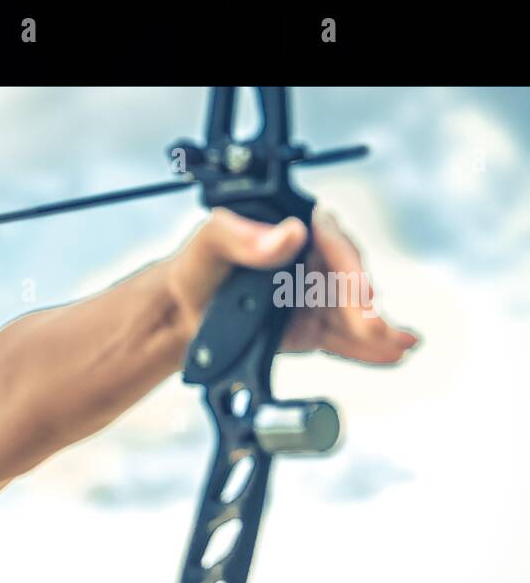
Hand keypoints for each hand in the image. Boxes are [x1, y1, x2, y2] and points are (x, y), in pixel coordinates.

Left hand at [164, 205, 418, 363]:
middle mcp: (313, 259)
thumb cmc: (197, 267)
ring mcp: (315, 295)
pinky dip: (366, 348)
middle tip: (372, 326)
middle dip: (363, 306)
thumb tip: (289, 234)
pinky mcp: (313, 326)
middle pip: (347, 280)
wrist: (184, 311)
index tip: (359, 289)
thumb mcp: (210, 242)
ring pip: (352, 312)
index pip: (332, 241)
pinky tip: (393, 353)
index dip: (349, 266)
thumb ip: (243, 235)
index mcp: (295, 228)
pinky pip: (343, 337)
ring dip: (377, 329)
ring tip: (398, 344)